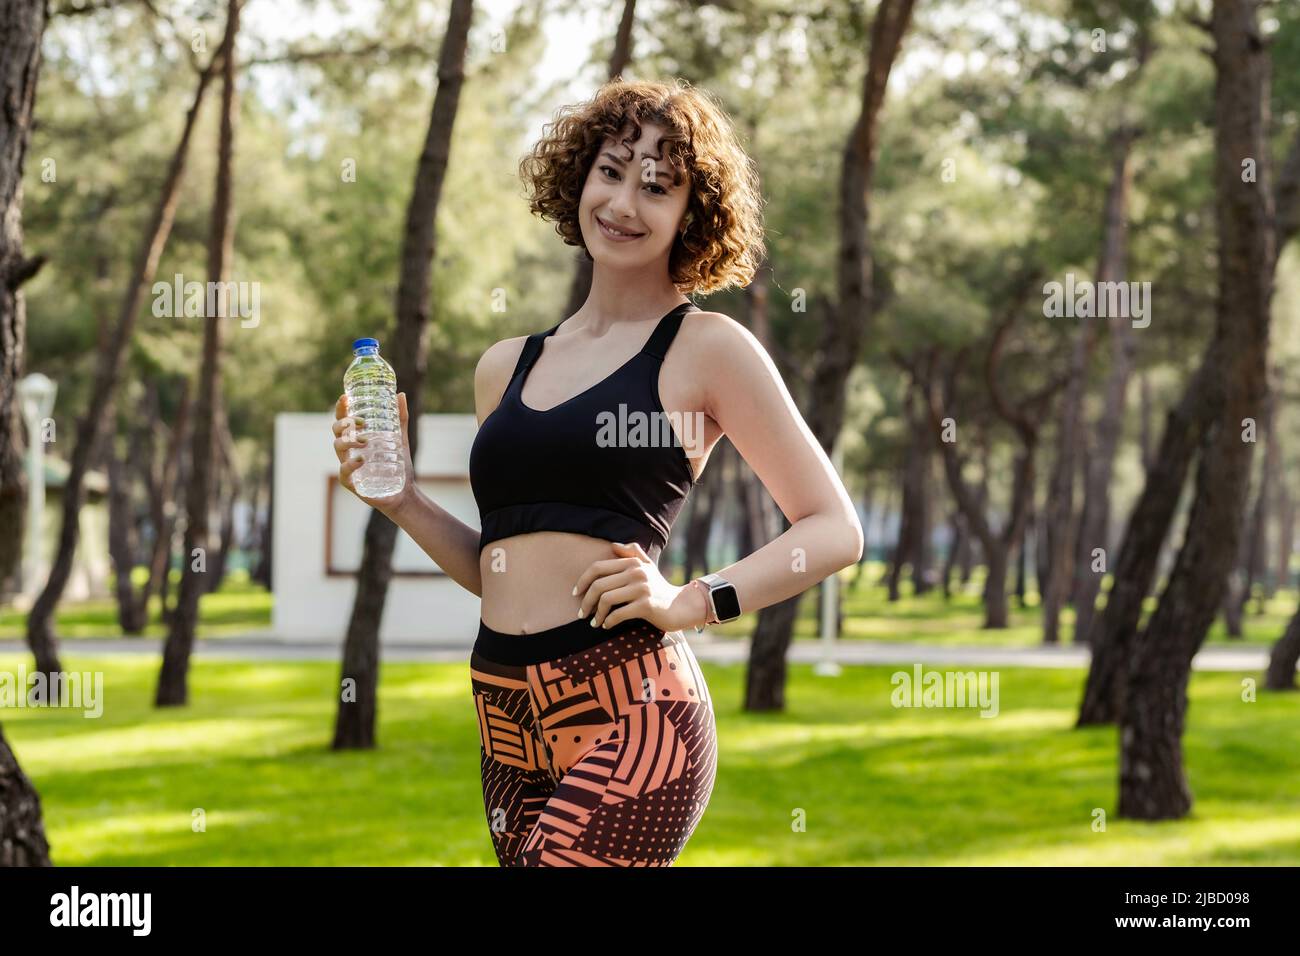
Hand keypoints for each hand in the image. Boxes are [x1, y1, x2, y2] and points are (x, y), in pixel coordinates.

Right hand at [331, 391, 416, 519]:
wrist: (404, 493)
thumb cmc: (398, 466)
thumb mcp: (400, 439)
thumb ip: (400, 419)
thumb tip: (400, 394)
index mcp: (356, 439)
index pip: (344, 421)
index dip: (341, 409)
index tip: (345, 397)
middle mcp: (349, 451)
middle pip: (336, 432)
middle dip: (344, 423)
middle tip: (361, 422)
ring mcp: (348, 466)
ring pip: (338, 448)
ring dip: (349, 440)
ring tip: (365, 440)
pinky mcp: (351, 482)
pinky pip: (344, 471)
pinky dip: (350, 464)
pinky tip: (361, 459)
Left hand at [573, 541, 708, 632]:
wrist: (681, 606)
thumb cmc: (660, 587)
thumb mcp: (648, 567)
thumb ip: (633, 553)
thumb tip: (613, 545)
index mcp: (632, 562)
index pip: (598, 567)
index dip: (582, 580)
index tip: (576, 593)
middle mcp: (636, 572)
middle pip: (598, 585)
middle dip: (586, 601)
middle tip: (582, 613)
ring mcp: (642, 588)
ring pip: (606, 599)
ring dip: (596, 614)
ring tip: (594, 622)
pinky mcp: (646, 605)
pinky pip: (618, 614)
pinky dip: (608, 621)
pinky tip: (606, 626)